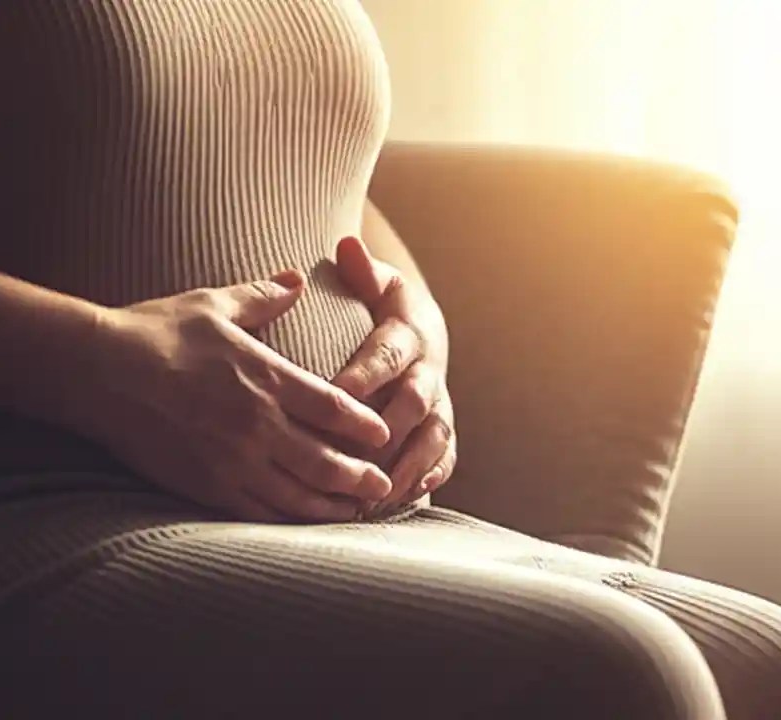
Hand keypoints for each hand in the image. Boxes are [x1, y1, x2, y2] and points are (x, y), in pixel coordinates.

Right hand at [83, 270, 393, 522]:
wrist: (95, 370)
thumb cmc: (156, 331)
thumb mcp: (215, 304)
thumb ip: (263, 296)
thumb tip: (296, 279)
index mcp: (266, 378)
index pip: (335, 408)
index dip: (366, 426)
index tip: (384, 435)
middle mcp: (256, 424)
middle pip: (326, 461)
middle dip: (361, 477)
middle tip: (384, 486)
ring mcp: (230, 460)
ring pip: (296, 495)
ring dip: (332, 506)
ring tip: (355, 512)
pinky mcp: (204, 485)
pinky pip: (257, 512)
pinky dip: (287, 521)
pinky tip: (303, 523)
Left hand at [332, 236, 456, 515]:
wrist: (418, 331)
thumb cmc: (381, 308)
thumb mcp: (375, 283)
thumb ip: (362, 272)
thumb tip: (347, 245)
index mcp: (409, 334)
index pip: (388, 354)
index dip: (365, 375)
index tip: (335, 395)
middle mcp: (430, 371)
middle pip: (416, 402)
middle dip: (388, 430)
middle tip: (354, 455)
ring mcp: (440, 402)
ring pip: (433, 435)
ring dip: (408, 463)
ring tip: (378, 490)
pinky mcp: (443, 428)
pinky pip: (445, 455)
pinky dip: (429, 475)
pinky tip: (403, 496)